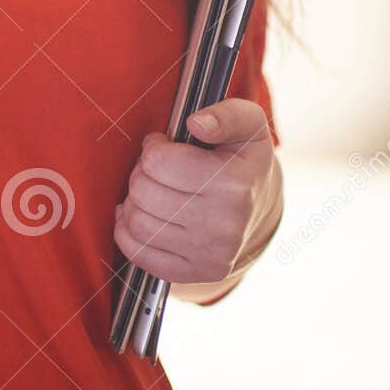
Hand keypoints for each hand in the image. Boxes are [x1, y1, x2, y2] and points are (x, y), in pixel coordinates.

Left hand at [113, 98, 279, 285]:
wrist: (261, 210)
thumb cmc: (244, 160)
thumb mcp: (247, 126)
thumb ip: (225, 114)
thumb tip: (196, 124)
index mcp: (234, 185)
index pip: (158, 162)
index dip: (153, 148)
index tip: (163, 146)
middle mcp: (224, 226)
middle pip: (143, 192)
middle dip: (141, 173)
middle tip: (154, 168)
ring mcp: (210, 256)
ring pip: (137, 224)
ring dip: (133, 201)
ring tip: (149, 190)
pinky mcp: (195, 274)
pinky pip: (139, 255)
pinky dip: (127, 232)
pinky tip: (140, 214)